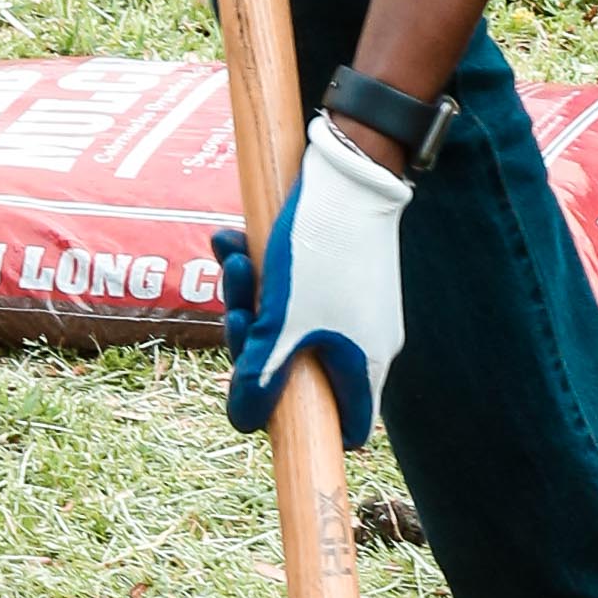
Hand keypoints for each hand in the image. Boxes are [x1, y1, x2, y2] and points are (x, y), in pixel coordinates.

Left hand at [215, 117, 413, 447]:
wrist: (349, 170)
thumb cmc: (318, 253)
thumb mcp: (280, 323)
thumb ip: (259, 377)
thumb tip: (244, 421)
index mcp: (364, 366)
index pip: (347, 428)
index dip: (303, 424)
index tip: (264, 402)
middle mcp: (365, 341)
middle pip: (301, 370)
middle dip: (256, 342)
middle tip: (239, 314)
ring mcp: (354, 305)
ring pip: (290, 323)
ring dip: (250, 295)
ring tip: (232, 258)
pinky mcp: (340, 271)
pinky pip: (293, 287)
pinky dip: (261, 269)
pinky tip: (232, 240)